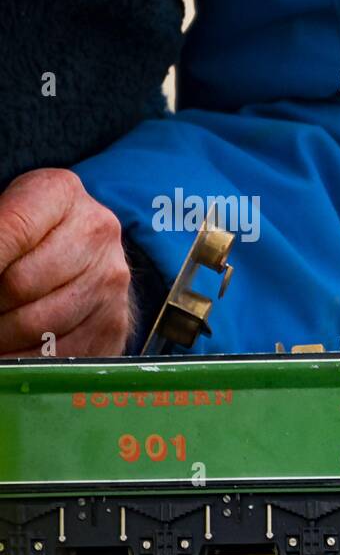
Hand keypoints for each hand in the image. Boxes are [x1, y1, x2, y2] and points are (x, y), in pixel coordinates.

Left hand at [0, 169, 132, 356]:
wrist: (80, 255)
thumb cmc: (26, 235)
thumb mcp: (6, 219)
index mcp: (60, 193)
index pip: (9, 230)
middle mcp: (97, 232)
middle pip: (19, 284)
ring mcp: (111, 281)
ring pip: (37, 324)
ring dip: (3, 336)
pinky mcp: (115, 322)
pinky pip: (61, 355)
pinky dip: (26, 361)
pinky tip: (13, 350)